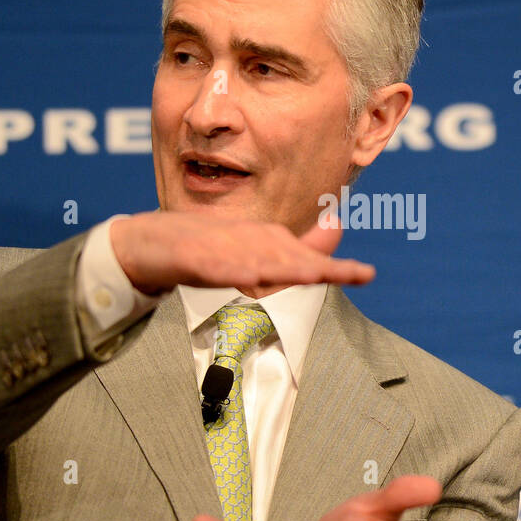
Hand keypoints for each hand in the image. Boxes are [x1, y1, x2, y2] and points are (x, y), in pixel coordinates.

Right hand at [110, 210, 373, 295]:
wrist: (153, 242)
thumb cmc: (208, 247)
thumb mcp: (253, 254)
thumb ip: (289, 255)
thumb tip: (328, 247)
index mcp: (266, 242)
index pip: (306, 259)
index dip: (336, 267)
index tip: (368, 274)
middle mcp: (251, 242)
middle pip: (290, 259)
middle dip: (320, 267)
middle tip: (355, 274)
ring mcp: (223, 250)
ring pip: (259, 261)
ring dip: (286, 268)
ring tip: (316, 275)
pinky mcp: (196, 259)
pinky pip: (218, 267)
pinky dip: (234, 271)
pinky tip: (249, 278)